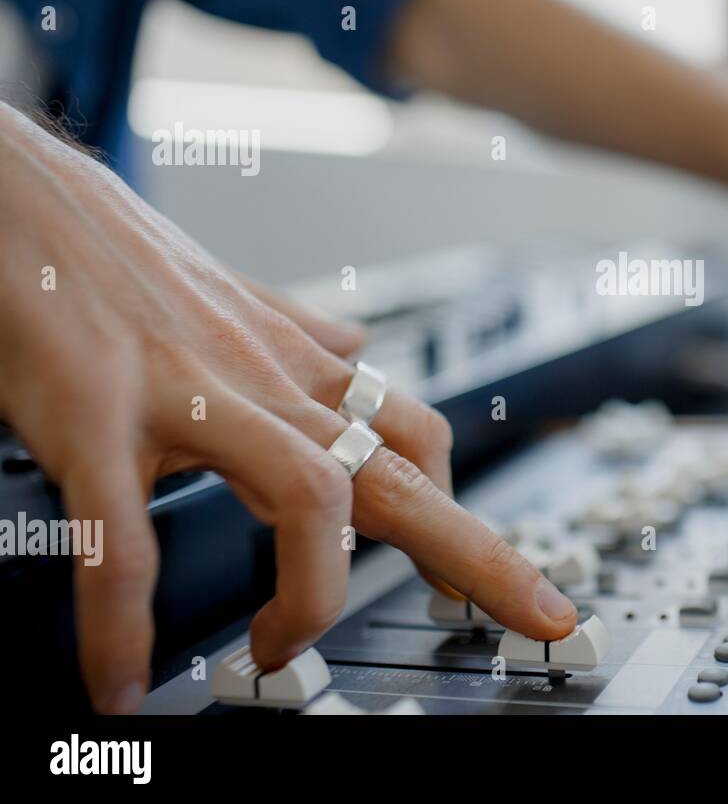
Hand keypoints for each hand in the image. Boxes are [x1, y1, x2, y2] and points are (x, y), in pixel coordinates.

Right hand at [0, 105, 576, 712]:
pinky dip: (122, 618)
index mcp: (297, 368)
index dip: (467, 513)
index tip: (493, 581)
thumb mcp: (237, 304)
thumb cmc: (124, 258)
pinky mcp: (98, 410)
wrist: (24, 197)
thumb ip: (304, 339)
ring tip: (277, 650)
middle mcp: (267, 381)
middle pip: (403, 472)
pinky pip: (126, 532)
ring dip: (310, 594)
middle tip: (532, 617)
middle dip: (479, 552)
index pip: (417, 437)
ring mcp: (190, 393)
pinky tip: (117, 674)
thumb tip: (360, 352)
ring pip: (309, 494)